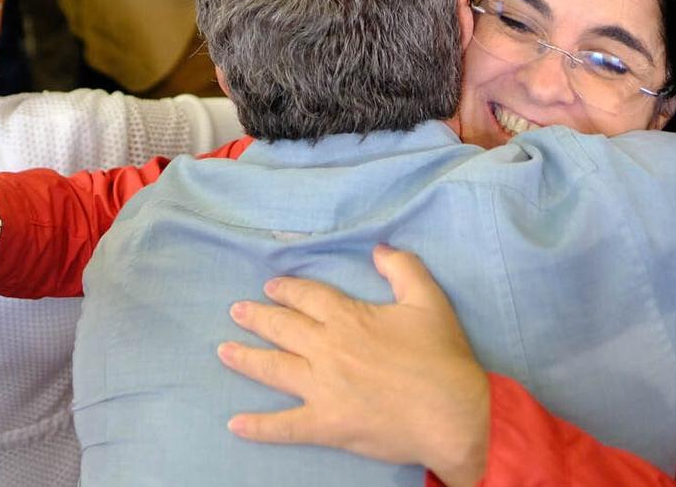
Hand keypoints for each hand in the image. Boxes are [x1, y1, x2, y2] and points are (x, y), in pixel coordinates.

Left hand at [220, 245, 490, 486]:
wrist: (452, 414)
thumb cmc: (441, 358)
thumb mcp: (429, 300)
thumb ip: (403, 268)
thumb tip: (379, 248)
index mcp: (348, 318)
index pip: (308, 297)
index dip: (288, 290)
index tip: (272, 287)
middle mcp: (327, 349)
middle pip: (282, 328)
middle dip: (257, 318)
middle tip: (235, 312)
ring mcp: (322, 388)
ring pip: (274, 369)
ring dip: (246, 359)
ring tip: (224, 351)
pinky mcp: (327, 424)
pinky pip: (285, 426)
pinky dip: (258, 427)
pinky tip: (235, 425)